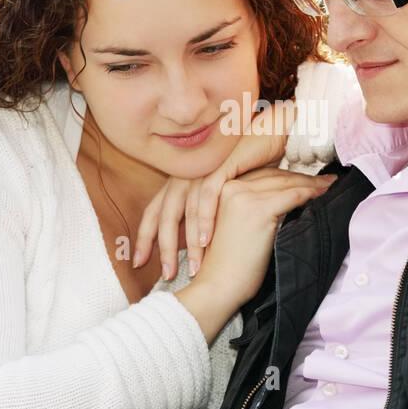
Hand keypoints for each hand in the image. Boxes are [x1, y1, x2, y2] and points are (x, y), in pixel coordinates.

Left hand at [133, 99, 296, 280]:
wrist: (268, 133)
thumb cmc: (247, 165)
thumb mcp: (223, 191)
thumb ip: (208, 210)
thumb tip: (199, 240)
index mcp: (180, 181)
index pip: (155, 211)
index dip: (145, 237)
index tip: (139, 262)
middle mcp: (184, 174)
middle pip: (165, 215)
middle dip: (164, 248)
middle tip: (167, 275)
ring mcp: (200, 168)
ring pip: (186, 210)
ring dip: (189, 242)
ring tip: (194, 267)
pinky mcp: (218, 164)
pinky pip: (207, 196)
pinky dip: (205, 219)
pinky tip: (207, 240)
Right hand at [174, 165, 334, 340]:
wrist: (218, 286)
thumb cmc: (230, 265)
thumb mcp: (237, 226)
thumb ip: (253, 207)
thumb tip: (288, 199)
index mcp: (223, 190)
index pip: (265, 175)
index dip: (290, 176)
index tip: (310, 179)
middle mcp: (231, 187)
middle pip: (277, 176)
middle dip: (304, 177)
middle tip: (327, 180)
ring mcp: (244, 197)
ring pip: (287, 183)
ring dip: (312, 184)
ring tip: (330, 186)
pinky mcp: (258, 210)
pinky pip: (293, 196)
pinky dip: (311, 193)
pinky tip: (323, 194)